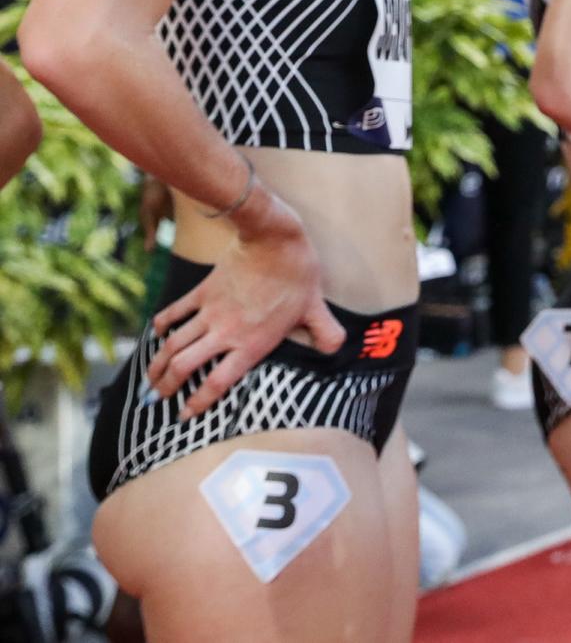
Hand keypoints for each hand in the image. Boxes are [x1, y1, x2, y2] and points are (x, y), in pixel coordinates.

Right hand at [147, 198, 342, 418]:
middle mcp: (225, 333)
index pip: (217, 383)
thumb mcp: (317, 308)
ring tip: (150, 377)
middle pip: (184, 367)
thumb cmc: (298, 275)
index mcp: (252, 344)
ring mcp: (209, 313)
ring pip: (173, 345)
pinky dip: (162, 325)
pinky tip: (156, 334)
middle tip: (157, 397)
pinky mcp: (201, 292)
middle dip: (166, 385)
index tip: (185, 415)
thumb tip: (335, 349)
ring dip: (157, 363)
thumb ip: (326, 333)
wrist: (273, 240)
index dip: (198, 402)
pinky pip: (174, 312)